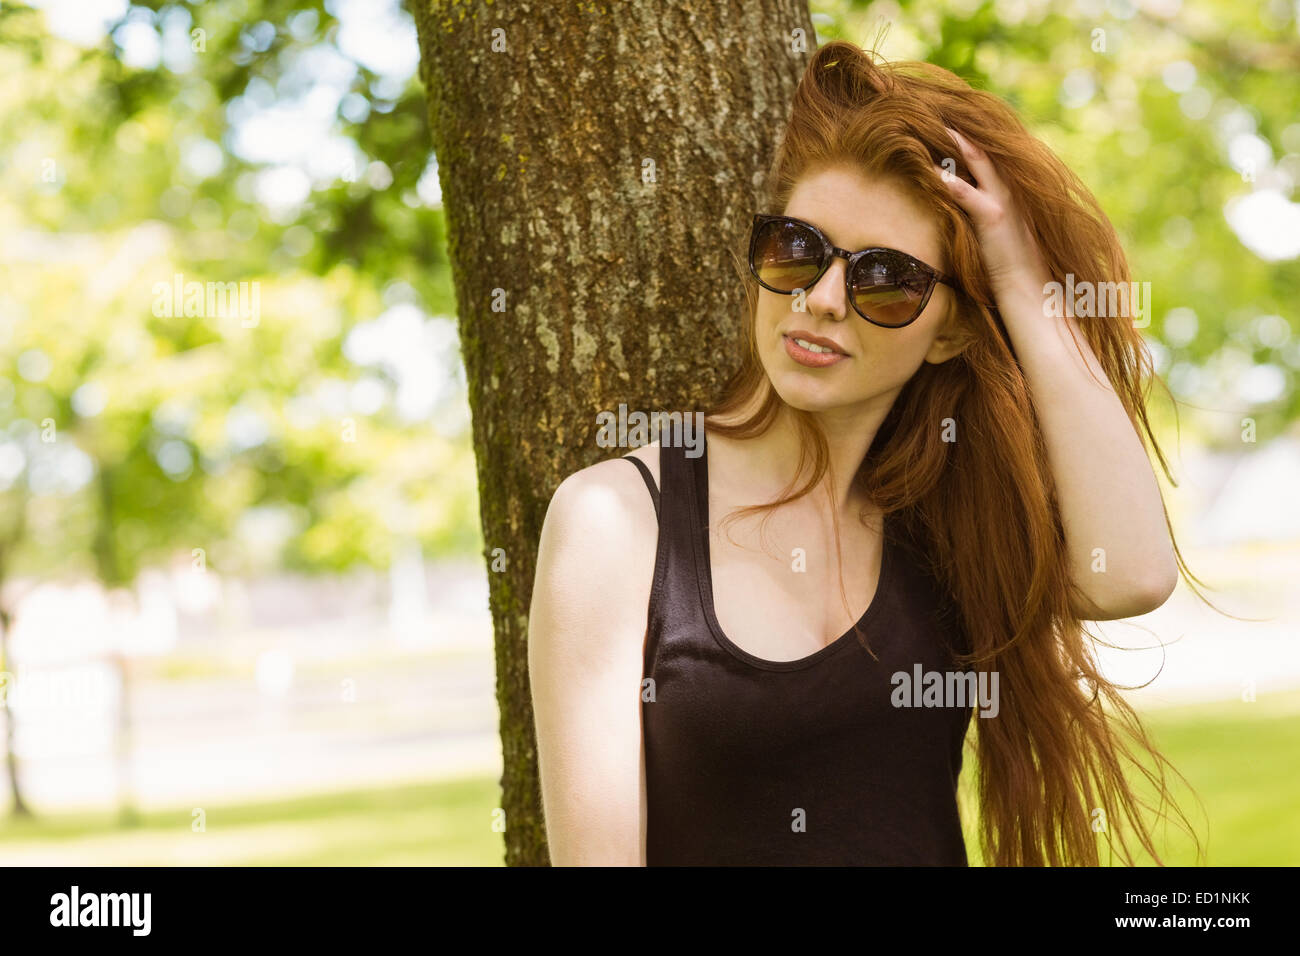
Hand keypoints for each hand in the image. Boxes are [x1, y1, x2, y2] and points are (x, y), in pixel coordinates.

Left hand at [935, 127, 1050, 302]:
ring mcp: (1004, 201)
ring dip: (956, 145)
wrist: (1028, 284)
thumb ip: (989, 207)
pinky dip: (950, 181)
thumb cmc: (1012, 260)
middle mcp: (1011, 188)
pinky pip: (967, 194)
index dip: (974, 137)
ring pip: (979, 163)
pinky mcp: (993, 217)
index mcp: (1014, 189)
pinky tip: (934, 172)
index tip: (954, 120)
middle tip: (941, 111)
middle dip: (965, 130)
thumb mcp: (1003, 227)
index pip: (994, 154)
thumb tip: (967, 195)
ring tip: (934, 126)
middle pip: (987, 149)